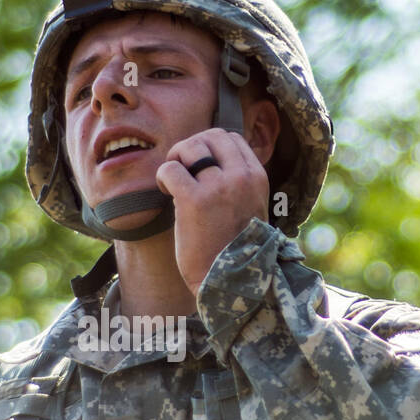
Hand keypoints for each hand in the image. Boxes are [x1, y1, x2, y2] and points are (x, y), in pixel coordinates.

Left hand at [155, 128, 268, 295]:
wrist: (229, 284)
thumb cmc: (234, 251)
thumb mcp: (249, 209)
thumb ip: (237, 184)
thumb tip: (206, 162)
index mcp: (257, 178)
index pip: (231, 138)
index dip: (209, 147)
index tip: (198, 167)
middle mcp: (242, 177)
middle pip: (211, 136)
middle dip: (191, 148)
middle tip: (181, 171)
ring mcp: (219, 187)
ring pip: (191, 147)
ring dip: (176, 160)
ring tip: (173, 183)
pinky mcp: (195, 200)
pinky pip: (171, 168)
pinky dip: (163, 177)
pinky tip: (166, 193)